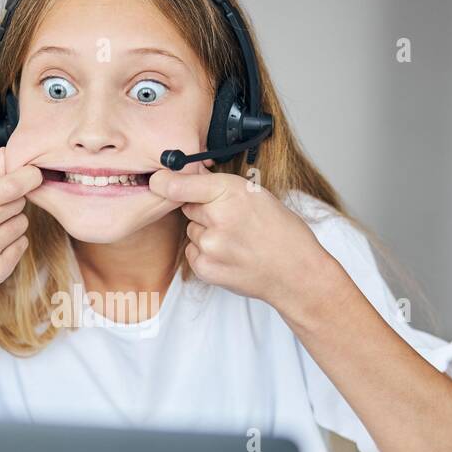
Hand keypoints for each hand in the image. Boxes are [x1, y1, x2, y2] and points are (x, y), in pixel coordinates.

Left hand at [148, 168, 327, 308]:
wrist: (295, 272)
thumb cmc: (281, 231)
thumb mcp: (256, 195)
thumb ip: (221, 188)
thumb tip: (186, 179)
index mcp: (232, 192)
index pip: (180, 184)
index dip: (165, 182)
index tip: (156, 181)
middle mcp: (218, 217)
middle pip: (187, 207)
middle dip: (203, 210)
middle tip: (231, 220)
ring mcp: (210, 245)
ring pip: (191, 230)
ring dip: (205, 233)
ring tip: (235, 240)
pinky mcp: (205, 268)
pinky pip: (193, 252)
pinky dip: (206, 253)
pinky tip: (230, 255)